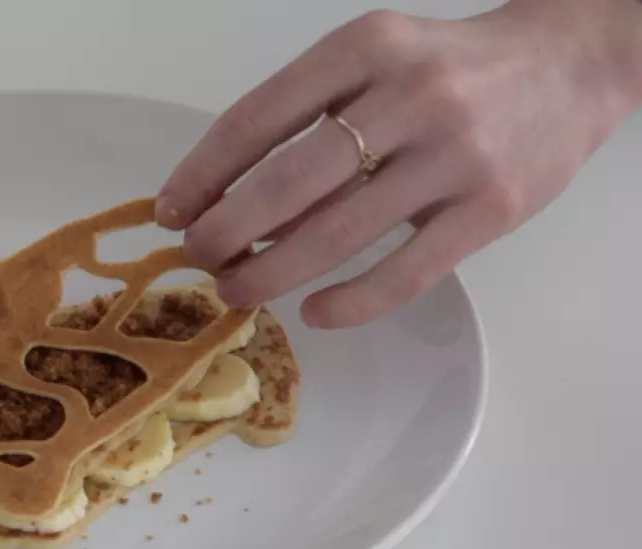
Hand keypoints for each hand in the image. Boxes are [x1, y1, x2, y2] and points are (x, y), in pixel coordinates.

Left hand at [157, 0, 641, 327]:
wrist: (567, 66)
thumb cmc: (446, 70)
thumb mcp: (373, 63)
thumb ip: (309, 118)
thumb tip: (228, 200)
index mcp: (364, 48)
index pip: (257, 118)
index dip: (202, 174)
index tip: (169, 211)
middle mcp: (410, 95)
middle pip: (290, 181)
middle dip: (226, 229)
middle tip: (198, 257)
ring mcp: (455, 156)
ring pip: (339, 233)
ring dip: (272, 272)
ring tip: (236, 288)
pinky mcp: (492, 210)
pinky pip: (405, 273)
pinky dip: (350, 302)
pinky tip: (314, 312)